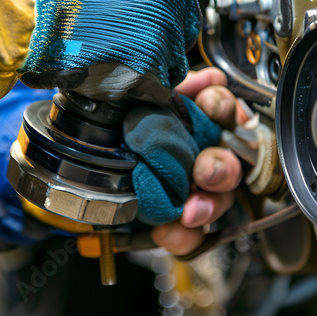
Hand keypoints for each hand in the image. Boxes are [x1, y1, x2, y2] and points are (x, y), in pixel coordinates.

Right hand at [8, 0, 215, 105]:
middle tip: (143, 31)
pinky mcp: (153, 56)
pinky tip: (126, 70)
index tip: (167, 2)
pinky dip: (150, 78)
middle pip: (190, 13)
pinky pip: (165, 75)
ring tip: (127, 52)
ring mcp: (165, 18)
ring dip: (160, 53)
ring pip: (179, 48)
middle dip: (171, 24)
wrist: (25, 0)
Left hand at [125, 68, 248, 255]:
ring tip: (189, 212)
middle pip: (231, 162)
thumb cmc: (121, 128)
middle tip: (204, 173)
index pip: (227, 112)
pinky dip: (182, 236)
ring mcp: (195, 193)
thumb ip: (176, 89)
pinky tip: (167, 233)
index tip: (210, 105)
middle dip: (221, 167)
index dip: (225, 108)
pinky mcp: (180, 224)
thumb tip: (210, 78)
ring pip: (219, 201)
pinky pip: (192, 236)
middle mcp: (205, 157)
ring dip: (208, 206)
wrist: (85, 168)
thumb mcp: (143, 102)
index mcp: (198, 122)